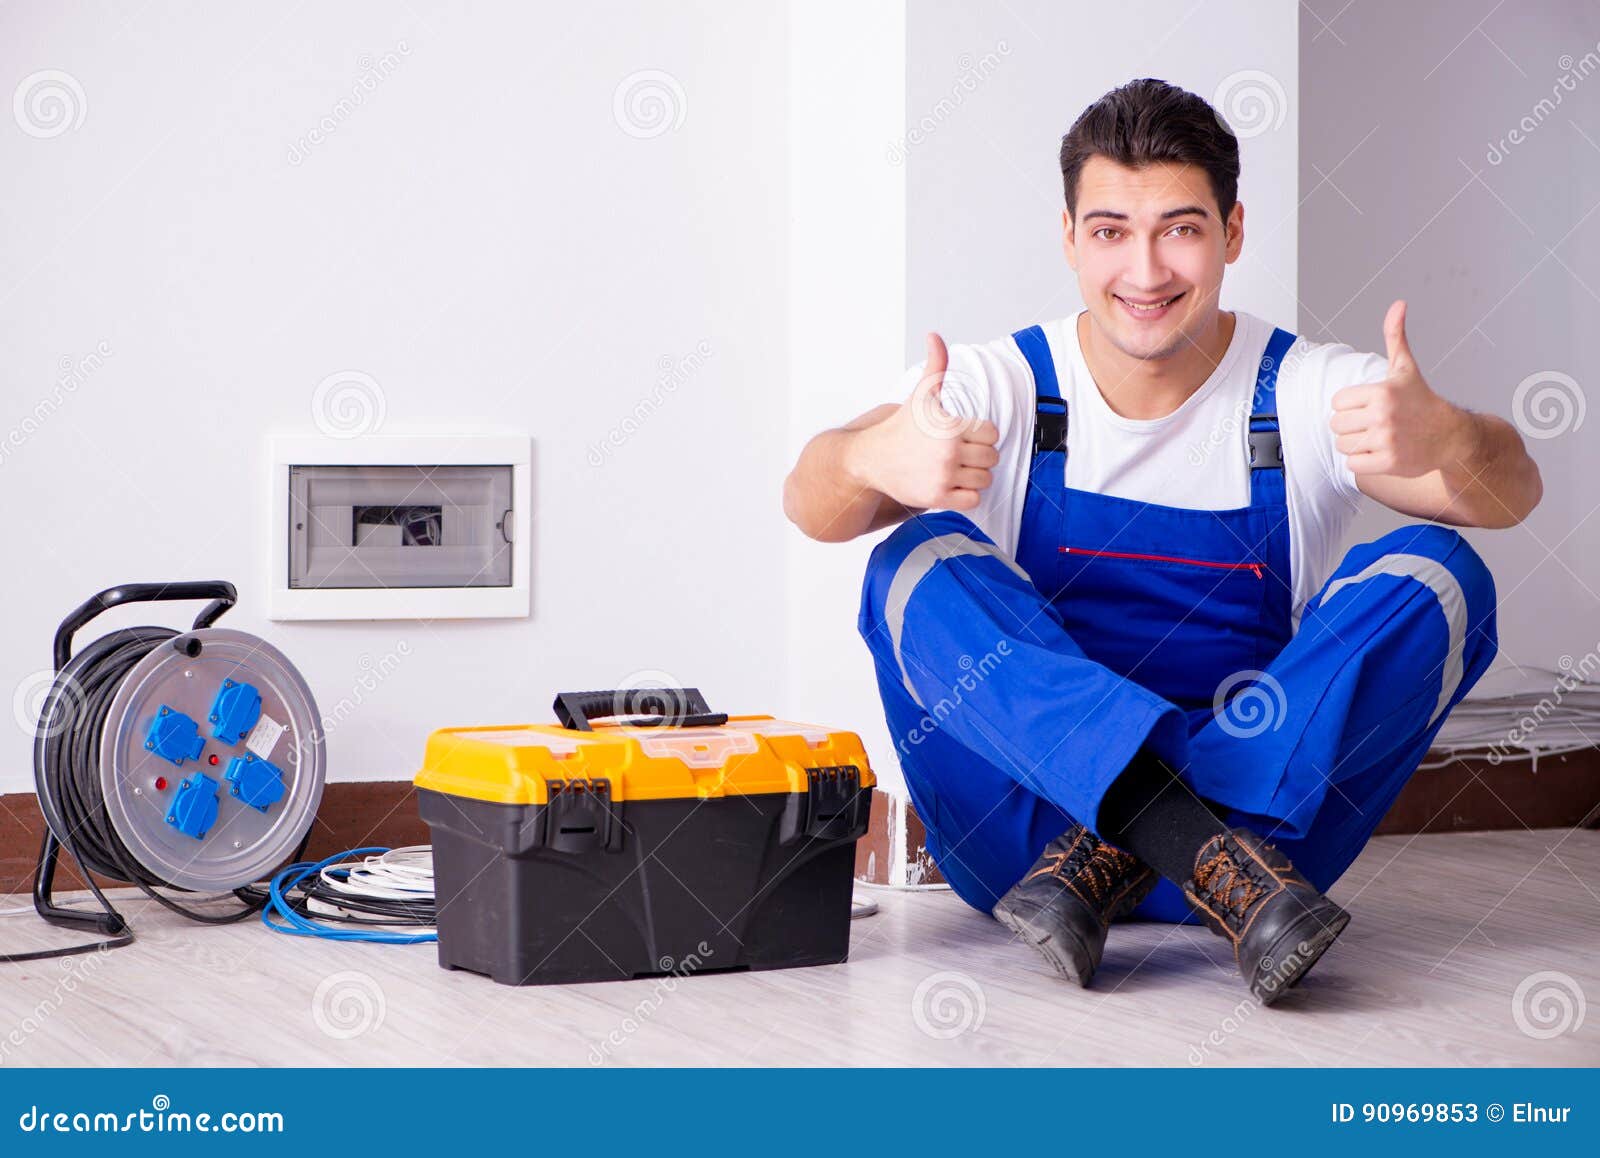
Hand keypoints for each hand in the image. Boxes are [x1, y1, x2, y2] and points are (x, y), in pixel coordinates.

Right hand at [850, 333, 1000, 511]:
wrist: (872, 458)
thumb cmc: (901, 427)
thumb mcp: (921, 395)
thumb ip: (935, 365)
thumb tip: (934, 336)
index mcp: (950, 425)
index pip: (992, 434)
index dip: (980, 435)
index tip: (964, 437)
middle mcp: (949, 451)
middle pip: (991, 458)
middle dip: (979, 456)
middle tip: (960, 455)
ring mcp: (944, 475)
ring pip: (985, 479)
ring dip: (974, 476)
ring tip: (957, 469)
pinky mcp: (938, 497)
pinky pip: (973, 500)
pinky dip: (967, 495)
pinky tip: (952, 485)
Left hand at [1330, 301, 1468, 478]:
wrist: (1451, 436)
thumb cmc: (1422, 401)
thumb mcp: (1406, 368)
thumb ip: (1395, 336)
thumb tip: (1398, 304)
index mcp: (1382, 392)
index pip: (1337, 402)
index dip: (1350, 405)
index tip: (1369, 406)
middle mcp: (1383, 416)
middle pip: (1336, 425)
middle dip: (1351, 426)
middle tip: (1373, 424)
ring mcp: (1386, 441)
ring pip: (1343, 445)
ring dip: (1355, 445)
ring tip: (1377, 438)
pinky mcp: (1388, 463)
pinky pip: (1352, 465)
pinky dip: (1361, 462)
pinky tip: (1379, 453)